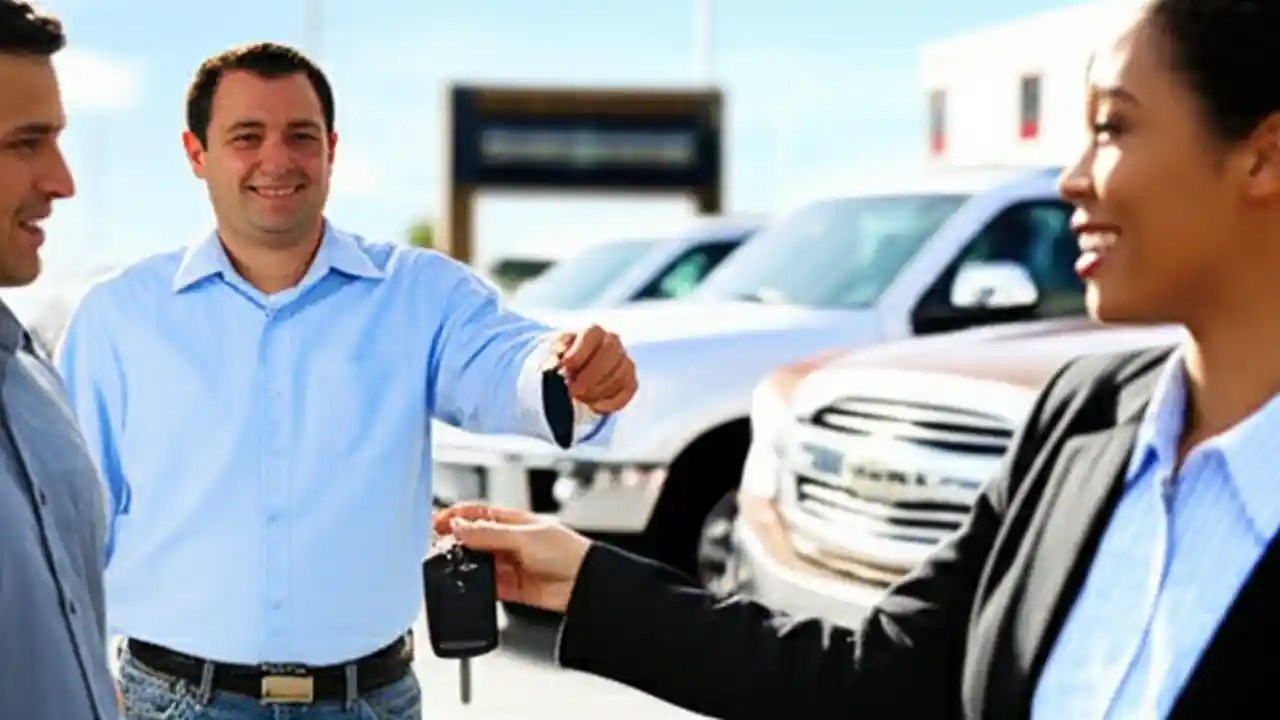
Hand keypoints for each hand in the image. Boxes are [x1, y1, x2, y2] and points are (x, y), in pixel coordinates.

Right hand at [433, 503, 591, 612]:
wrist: (585, 583)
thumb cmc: (566, 550)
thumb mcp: (524, 536)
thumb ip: (489, 533)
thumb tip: (458, 526)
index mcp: (512, 520)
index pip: (475, 513)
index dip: (454, 515)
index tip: (436, 523)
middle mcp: (507, 541)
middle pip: (471, 539)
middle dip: (453, 542)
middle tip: (435, 547)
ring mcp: (507, 564)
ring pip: (475, 564)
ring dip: (462, 566)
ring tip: (448, 568)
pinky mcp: (510, 587)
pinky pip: (485, 587)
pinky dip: (475, 588)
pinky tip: (468, 587)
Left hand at [548, 325, 636, 413]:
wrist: (572, 378)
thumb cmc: (562, 363)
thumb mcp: (551, 355)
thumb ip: (552, 354)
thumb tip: (557, 357)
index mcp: (592, 332)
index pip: (591, 335)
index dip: (579, 352)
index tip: (565, 367)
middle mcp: (612, 343)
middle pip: (610, 353)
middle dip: (591, 374)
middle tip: (573, 390)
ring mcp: (624, 362)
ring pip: (620, 374)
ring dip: (599, 390)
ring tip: (580, 398)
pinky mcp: (630, 381)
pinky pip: (628, 391)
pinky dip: (612, 402)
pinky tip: (594, 407)